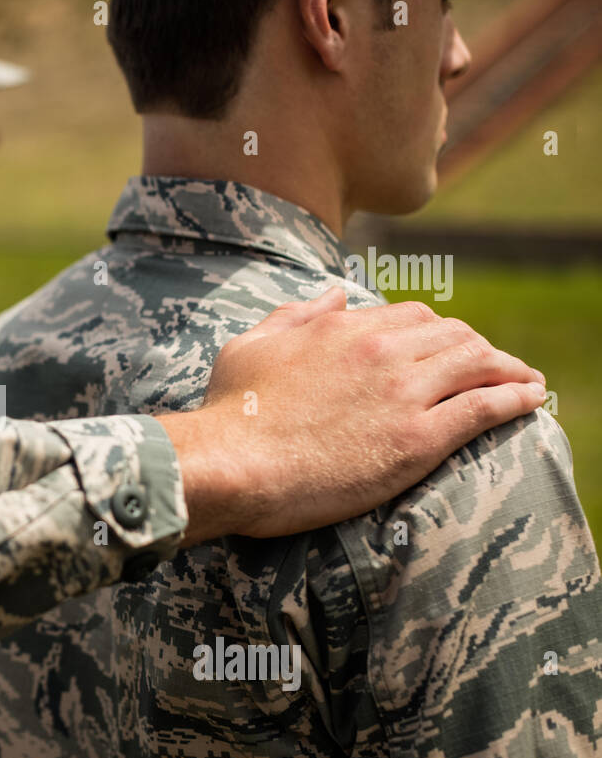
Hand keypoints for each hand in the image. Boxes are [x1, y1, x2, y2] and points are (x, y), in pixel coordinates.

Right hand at [157, 287, 546, 544]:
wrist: (230, 464)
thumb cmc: (227, 413)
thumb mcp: (249, 346)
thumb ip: (294, 315)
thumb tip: (332, 293)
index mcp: (342, 328)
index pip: (410, 317)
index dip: (435, 333)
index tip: (445, 350)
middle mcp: (380, 351)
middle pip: (453, 335)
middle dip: (477, 347)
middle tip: (490, 367)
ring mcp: (402, 394)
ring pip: (478, 363)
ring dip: (508, 369)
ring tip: (524, 381)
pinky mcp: (416, 439)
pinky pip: (485, 407)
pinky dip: (516, 398)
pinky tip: (531, 399)